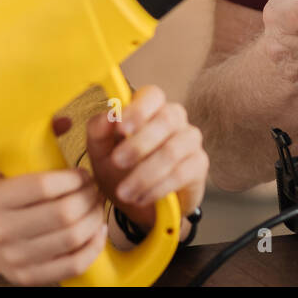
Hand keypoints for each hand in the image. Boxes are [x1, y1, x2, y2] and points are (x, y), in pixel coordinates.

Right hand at [0, 117, 107, 284]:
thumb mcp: (8, 172)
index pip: (44, 186)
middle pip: (64, 213)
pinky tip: (97, 231)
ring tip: (97, 207)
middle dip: (89, 198)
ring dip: (94, 219)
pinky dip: (93, 247)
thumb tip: (65, 120)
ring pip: (72, 238)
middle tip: (96, 190)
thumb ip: (36, 146)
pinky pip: (74, 264)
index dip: (73, 179)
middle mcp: (4, 229)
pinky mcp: (31, 277)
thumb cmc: (3, 202)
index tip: (83, 174)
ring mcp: (17, 256)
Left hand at [86, 85, 206, 234]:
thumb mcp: (100, 151)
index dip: (138, 109)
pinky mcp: (199, 164)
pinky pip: (181, 173)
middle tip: (117, 162)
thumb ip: (98, 130)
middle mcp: (174, 118)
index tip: (120, 127)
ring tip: (124, 192)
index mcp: (150, 108)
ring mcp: (189, 140)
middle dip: (139, 143)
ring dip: (144, 174)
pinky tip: (141, 197)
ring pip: (172, 150)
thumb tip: (108, 115)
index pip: (152, 95)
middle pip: (166, 119)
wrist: (136, 203)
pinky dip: (157, 188)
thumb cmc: (118, 169)